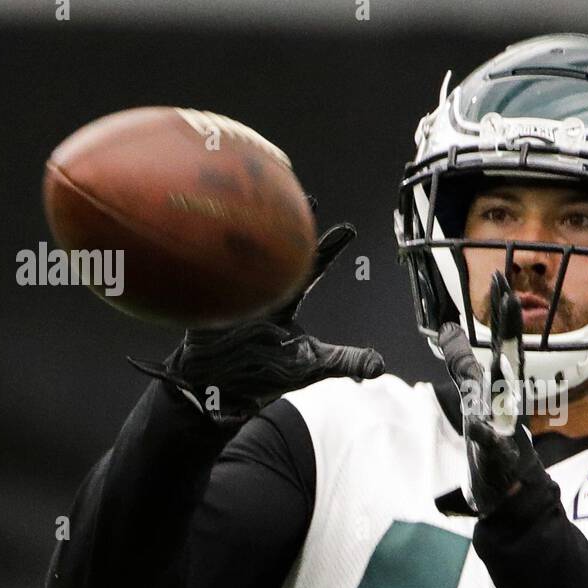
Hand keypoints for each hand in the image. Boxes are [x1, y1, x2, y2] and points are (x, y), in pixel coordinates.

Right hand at [129, 221, 383, 426]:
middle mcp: (260, 290)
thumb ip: (344, 362)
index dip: (329, 249)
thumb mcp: (311, 367)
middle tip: (309, 198)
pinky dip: (213, 253)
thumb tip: (379, 364)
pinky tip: (217, 230)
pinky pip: (210, 274)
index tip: (349, 230)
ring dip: (253, 229)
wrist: (220, 390)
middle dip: (291, 223)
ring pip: (244, 254)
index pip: (311, 268)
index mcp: (284, 300)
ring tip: (262, 201)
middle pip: (278, 250)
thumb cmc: (264, 375)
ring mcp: (233, 294)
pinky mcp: (208, 303)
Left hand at [439, 270, 545, 516]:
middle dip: (510, 330)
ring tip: (498, 355)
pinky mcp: (497, 454)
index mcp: (501, 385)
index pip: (504, 342)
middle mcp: (507, 399)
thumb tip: (450, 327)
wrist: (507, 486)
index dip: (503, 312)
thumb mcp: (473, 393)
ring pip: (504, 397)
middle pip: (510, 358)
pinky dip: (486, 434)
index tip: (501, 280)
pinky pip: (492, 443)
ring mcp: (504, 426)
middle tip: (510, 297)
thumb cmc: (491, 437)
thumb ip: (461, 361)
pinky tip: (479, 425)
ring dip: (502, 375)